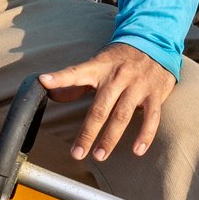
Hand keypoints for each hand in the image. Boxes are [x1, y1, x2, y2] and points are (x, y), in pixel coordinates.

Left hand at [38, 43, 176, 163]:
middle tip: (77, 153)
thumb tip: (51, 95)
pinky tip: (137, 150)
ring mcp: (137, 86)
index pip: (76, 72)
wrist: (155, 44)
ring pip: (122, 115)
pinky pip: (152, 117)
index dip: (60, 77)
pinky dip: (145, 135)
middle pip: (100, 108)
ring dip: (111, 138)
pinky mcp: (155, 94)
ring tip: (100, 155)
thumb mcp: (97, 65)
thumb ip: (76, 82)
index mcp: (99, 68)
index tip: (43, 82)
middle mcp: (117, 77)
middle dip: (88, 132)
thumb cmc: (120, 59)